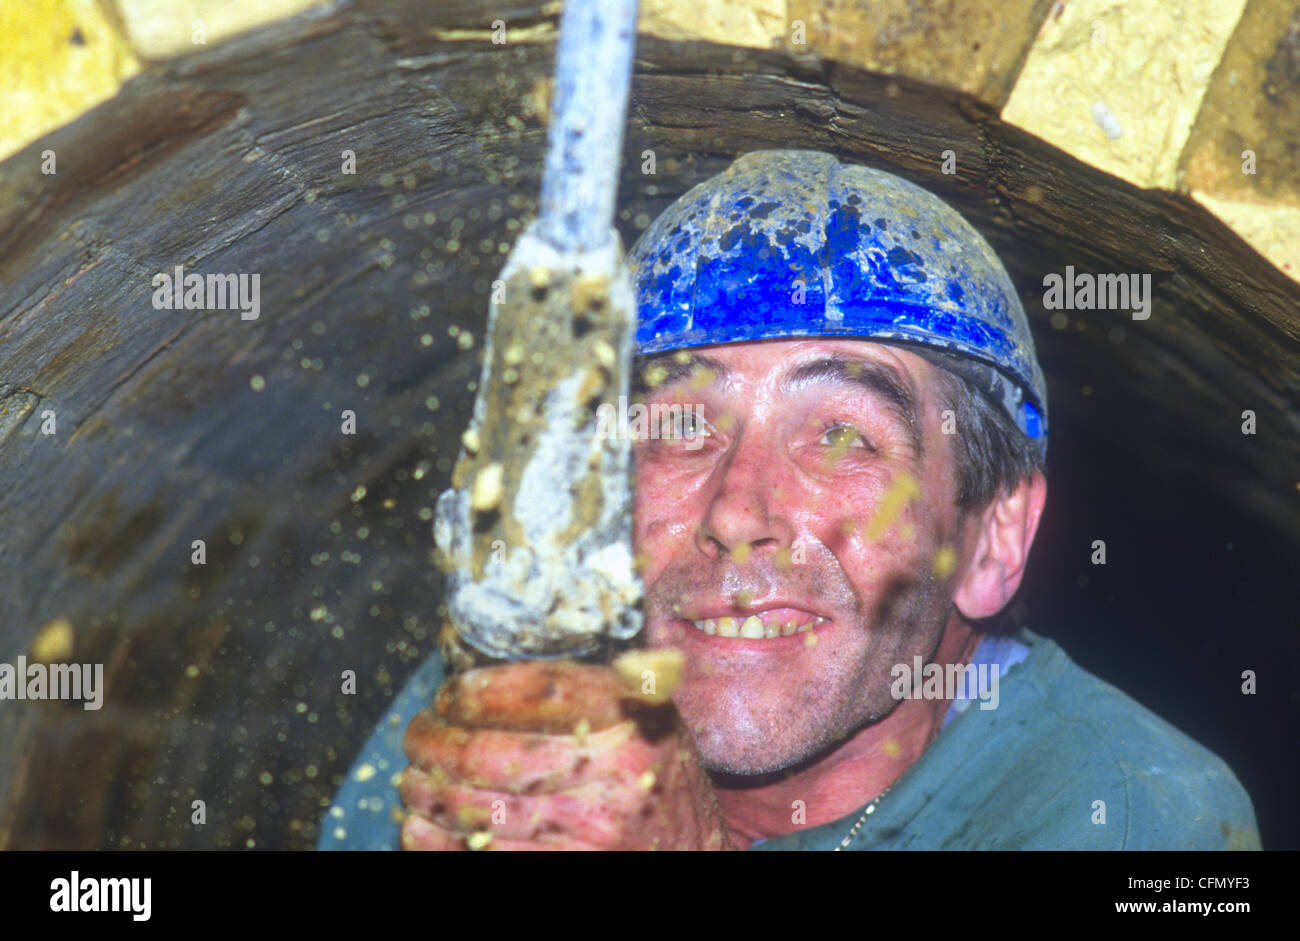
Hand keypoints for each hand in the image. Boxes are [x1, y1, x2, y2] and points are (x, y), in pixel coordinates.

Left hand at [399, 659, 731, 849]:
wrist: (699, 858)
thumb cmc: (662, 781)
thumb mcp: (652, 718)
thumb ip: (597, 688)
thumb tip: (507, 667)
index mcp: (635, 719)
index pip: (538, 690)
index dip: (477, 690)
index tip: (448, 694)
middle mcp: (614, 776)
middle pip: (491, 753)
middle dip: (434, 743)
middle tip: (416, 736)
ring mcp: (591, 834)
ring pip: (475, 810)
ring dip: (426, 793)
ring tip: (412, 781)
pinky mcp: (568, 874)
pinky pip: (481, 858)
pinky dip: (437, 843)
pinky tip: (422, 828)